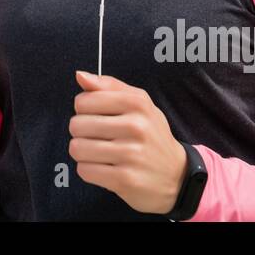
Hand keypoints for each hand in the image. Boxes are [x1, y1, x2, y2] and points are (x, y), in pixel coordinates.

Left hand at [69, 69, 188, 214]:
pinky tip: (104, 168)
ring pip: (77, 148)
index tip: (97, 116)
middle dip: (81, 133)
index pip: (83, 101)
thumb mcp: (139, 103)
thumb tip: (80, 75)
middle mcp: (135, 126)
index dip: (84, 110)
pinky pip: (84, 170)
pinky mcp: (124, 179)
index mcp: (136, 103)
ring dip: (83, 152)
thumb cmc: (150, 134)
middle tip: (99, 137)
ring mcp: (130, 154)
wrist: (177, 175)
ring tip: (99, 153)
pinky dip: (89, 170)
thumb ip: (108, 86)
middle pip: (76, 125)